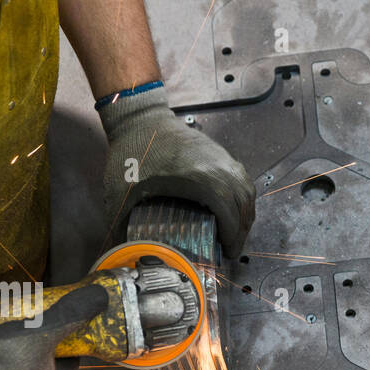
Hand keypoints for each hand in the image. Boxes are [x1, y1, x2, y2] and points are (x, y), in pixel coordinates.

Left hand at [99, 87, 254, 257]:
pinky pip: (242, 180)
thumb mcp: (123, 191)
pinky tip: (233, 210)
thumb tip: (126, 251)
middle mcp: (218, 167)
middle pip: (243, 204)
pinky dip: (242, 199)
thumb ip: (122, 224)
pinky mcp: (221, 155)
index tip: (227, 252)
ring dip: (244, 215)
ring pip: (246, 191)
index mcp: (199, 178)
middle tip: (231, 249)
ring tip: (235, 233)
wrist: (140, 118)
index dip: (232, 236)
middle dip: (240, 230)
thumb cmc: (134, 151)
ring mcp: (222, 159)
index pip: (229, 213)